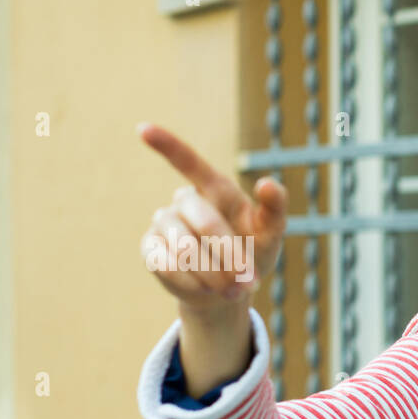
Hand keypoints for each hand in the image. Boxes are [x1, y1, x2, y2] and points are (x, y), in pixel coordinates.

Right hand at [137, 123, 287, 314]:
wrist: (230, 289)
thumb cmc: (253, 252)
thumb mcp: (271, 232)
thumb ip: (275, 208)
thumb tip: (267, 184)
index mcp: (215, 189)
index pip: (189, 163)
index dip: (167, 146)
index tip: (143, 129)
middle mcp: (185, 201)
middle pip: (204, 223)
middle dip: (230, 256)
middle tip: (247, 281)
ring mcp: (163, 223)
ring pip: (185, 248)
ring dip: (214, 274)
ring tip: (231, 288)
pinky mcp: (150, 249)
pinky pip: (168, 266)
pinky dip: (194, 284)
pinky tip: (206, 289)